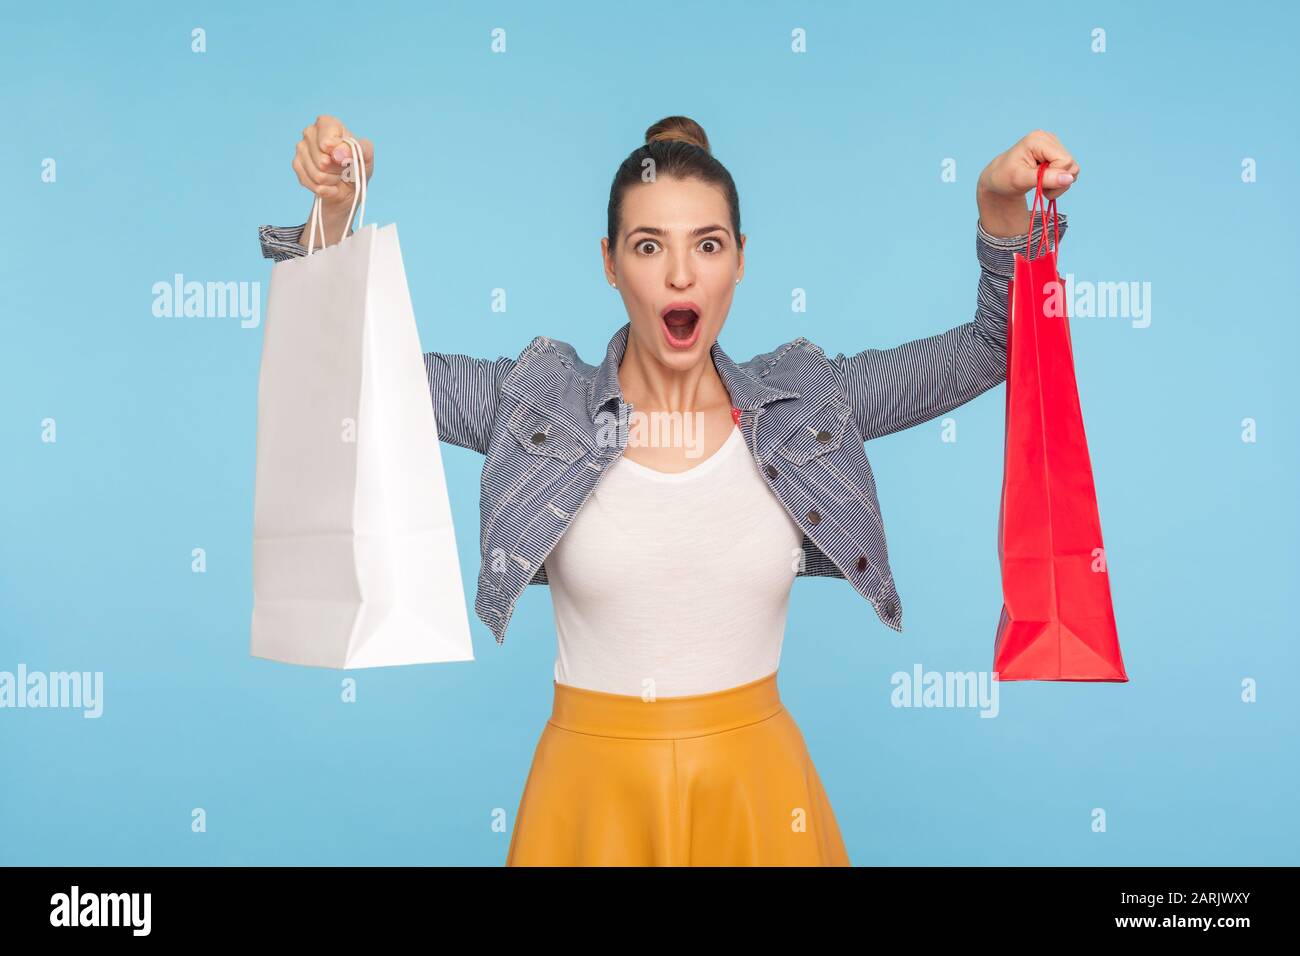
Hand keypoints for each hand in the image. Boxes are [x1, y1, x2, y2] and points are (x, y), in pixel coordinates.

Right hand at [291, 115, 374, 246]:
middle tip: (343, 174)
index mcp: (331, 126)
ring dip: (328, 181)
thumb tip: (339, 151)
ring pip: (313, 168)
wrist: (344, 197)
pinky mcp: (296, 166)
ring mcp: (301, 149)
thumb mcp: (368, 162)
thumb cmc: (357, 175)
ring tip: (336, 183)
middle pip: (319, 151)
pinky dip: (320, 188)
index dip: (332, 142)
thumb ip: (360, 150)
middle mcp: (312, 133)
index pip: (327, 124)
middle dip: (335, 170)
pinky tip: (326, 188)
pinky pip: (306, 179)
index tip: (340, 157)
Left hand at [976, 130, 1078, 236]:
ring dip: (1058, 184)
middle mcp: (1048, 138)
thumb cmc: (1004, 178)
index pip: (1064, 160)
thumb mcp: (1020, 180)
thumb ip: (1045, 178)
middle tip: (1039, 187)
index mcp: (1038, 139)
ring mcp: (1053, 145)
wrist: (998, 179)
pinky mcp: (1056, 154)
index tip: (1037, 182)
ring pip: (1072, 170)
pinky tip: (1044, 182)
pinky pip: (1069, 171)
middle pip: (1070, 165)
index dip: (1055, 176)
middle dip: (1057, 182)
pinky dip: (1058, 182)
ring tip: (1039, 185)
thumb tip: (1069, 178)